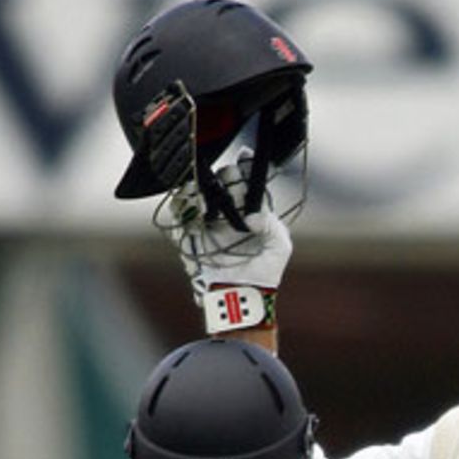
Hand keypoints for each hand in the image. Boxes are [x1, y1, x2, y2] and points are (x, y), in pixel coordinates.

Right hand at [154, 131, 293, 330]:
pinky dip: (180, 205)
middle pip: (220, 180)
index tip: (244, 158)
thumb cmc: (263, 276)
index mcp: (249, 210)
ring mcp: (207, 223)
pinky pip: (178, 215)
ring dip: (198, 185)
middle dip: (221, 175)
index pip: (245, 179)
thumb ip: (273, 225)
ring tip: (203, 186)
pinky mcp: (189, 236)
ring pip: (197, 192)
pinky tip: (189, 201)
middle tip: (224, 179)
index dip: (244, 165)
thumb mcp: (279, 247)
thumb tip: (252, 215)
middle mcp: (227, 212)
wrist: (239, 300)